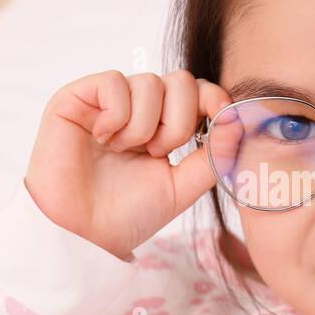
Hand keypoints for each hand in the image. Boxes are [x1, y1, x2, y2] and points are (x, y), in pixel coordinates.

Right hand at [24, 69, 231, 259]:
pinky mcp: (76, 98)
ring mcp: (107, 101)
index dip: (213, 97)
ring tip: (124, 151)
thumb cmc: (128, 214)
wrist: (84, 234)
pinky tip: (103, 138)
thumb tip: (238, 121)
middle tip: (156, 153)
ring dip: (144, 126)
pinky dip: (116, 115)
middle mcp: (137, 108)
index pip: (197, 90)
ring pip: (149, 83)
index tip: (221, 118)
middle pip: (180, 80)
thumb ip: (213, 156)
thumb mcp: (182, 186)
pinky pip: (114, 82)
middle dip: (178, 122)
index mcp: (163, 125)